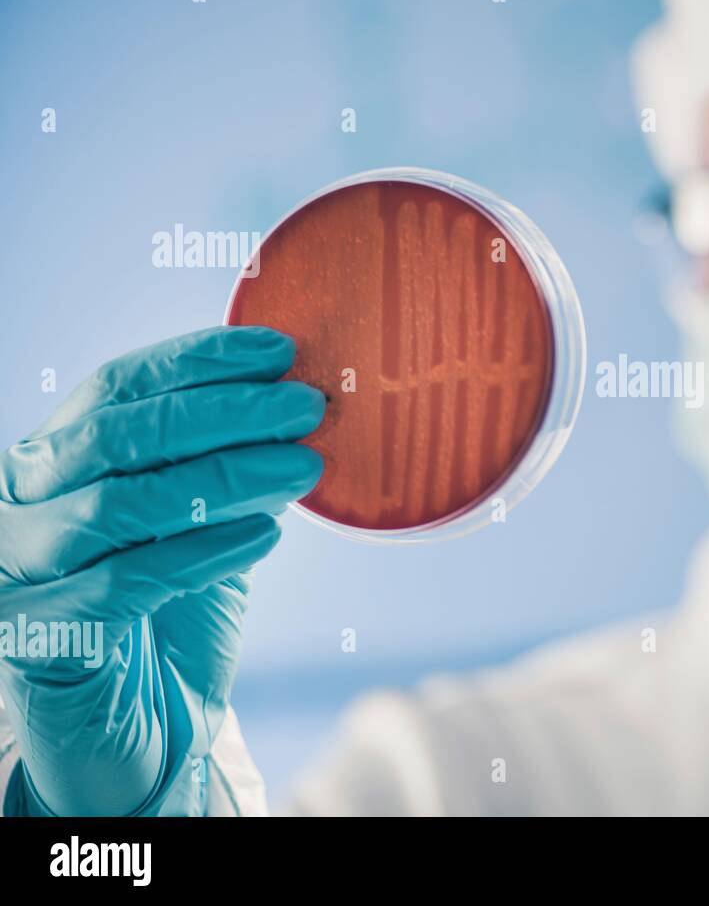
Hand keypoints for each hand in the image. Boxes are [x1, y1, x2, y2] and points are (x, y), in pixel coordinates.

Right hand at [0, 326, 323, 815]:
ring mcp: (19, 570)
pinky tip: (266, 536)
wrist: (140, 731)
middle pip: (118, 435)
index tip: (280, 351)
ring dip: (223, 478)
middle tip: (306, 408)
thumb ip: (232, 470)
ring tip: (302, 469)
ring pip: (118, 504)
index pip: (120, 386)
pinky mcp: (39, 637)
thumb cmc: (173, 617)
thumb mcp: (206, 526)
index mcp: (57, 460)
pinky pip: (124, 583)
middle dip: (223, 412)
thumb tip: (303, 408)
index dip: (199, 360)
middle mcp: (22, 503)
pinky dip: (202, 552)